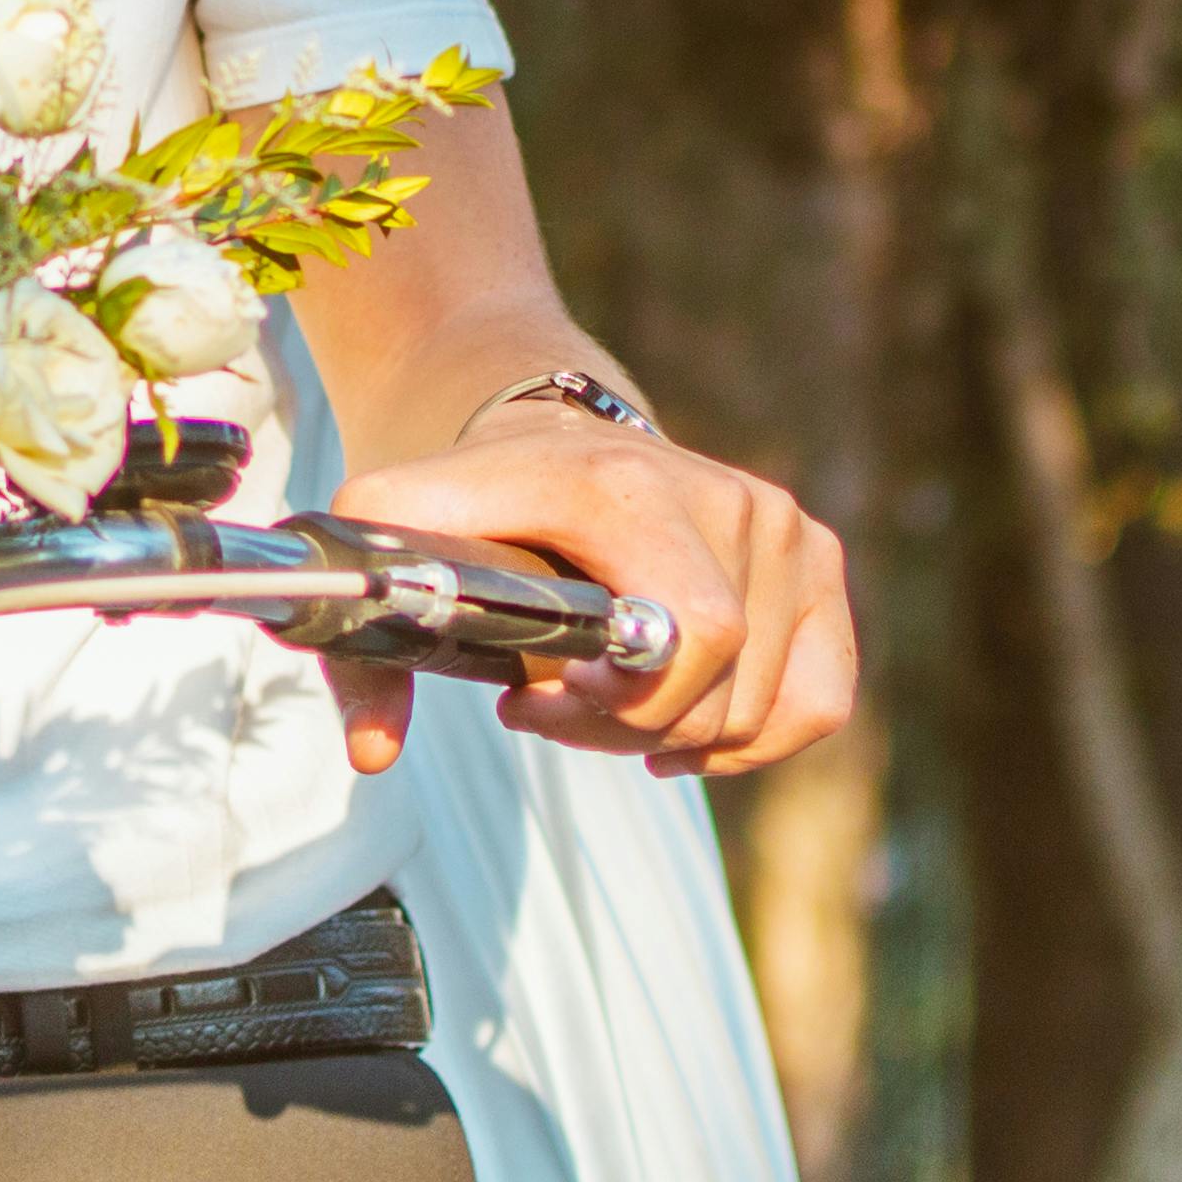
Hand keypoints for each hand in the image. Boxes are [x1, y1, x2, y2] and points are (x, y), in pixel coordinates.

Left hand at [322, 413, 852, 778]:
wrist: (545, 427)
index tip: (534, 701)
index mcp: (623, 487)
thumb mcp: (398, 537)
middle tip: (561, 708)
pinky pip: (820, 699)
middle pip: (718, 685)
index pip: (686, 635)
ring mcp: (777, 522)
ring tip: (610, 705)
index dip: (624, 703)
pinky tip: (690, 722)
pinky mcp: (814, 555)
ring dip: (683, 737)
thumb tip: (376, 753)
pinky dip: (759, 737)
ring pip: (763, 705)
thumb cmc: (475, 497)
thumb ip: (361, 647)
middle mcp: (720, 494)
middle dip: (633, 728)